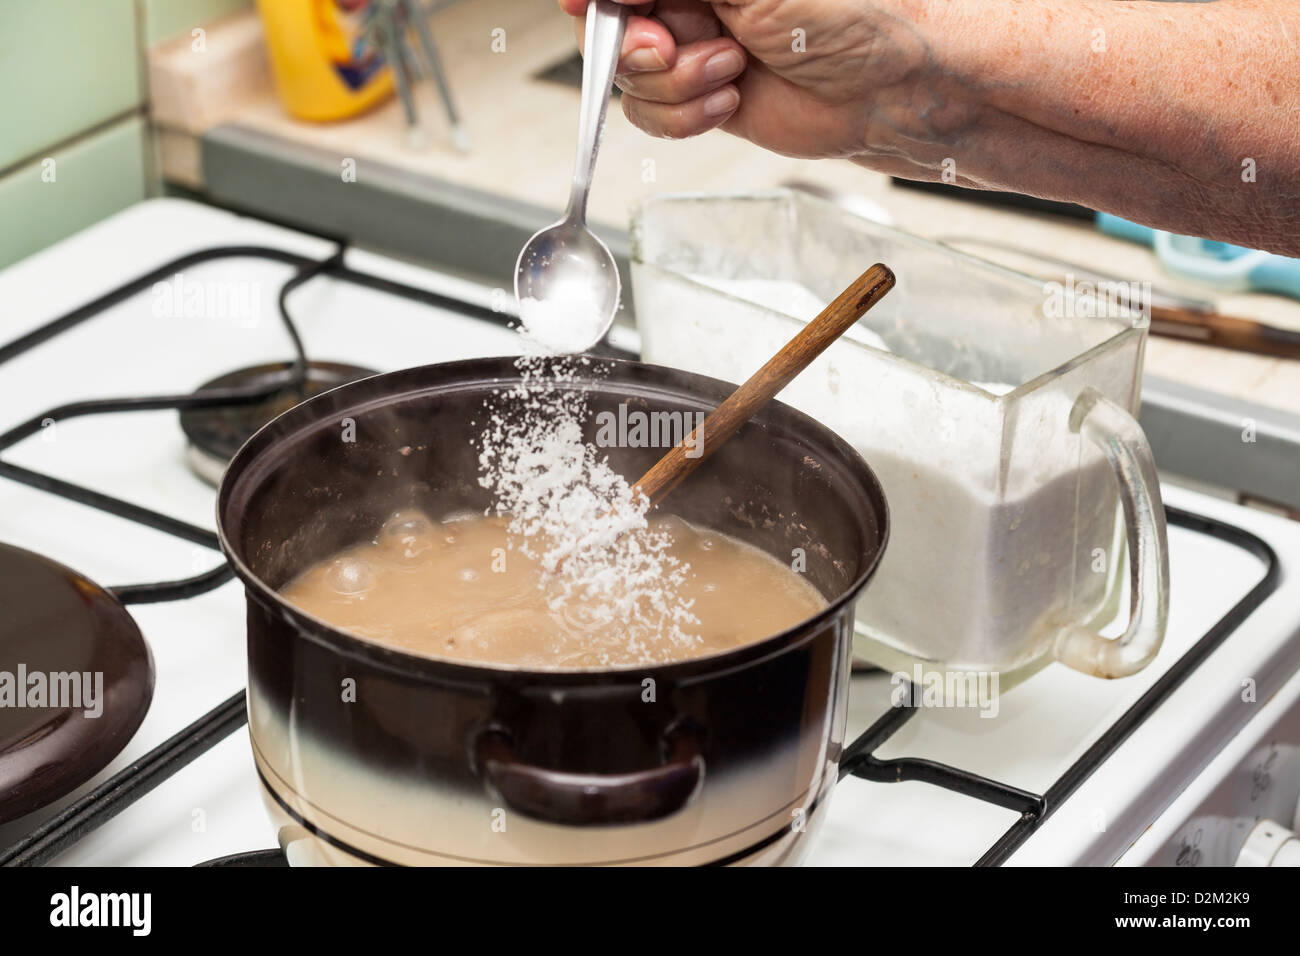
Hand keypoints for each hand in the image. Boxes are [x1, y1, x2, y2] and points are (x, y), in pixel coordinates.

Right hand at [558, 0, 943, 161]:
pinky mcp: (699, 94)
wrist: (891, 88)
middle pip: (606, 22)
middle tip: (668, 49)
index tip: (590, 4)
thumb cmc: (851, 13)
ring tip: (729, 68)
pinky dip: (681, 117)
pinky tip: (726, 101)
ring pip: (625, 75)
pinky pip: (648, 115)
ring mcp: (692, 44)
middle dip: (633, 45)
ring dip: (672, 84)